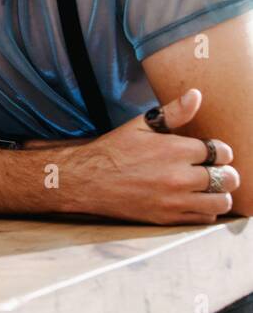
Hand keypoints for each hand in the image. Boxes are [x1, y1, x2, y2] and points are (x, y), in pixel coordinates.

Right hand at [65, 89, 238, 224]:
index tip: (212, 154)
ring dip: (219, 193)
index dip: (220, 152)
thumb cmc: (112, 151)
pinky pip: (204, 217)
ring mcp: (174, 200)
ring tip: (208, 188)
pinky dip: (205, 210)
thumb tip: (196, 95)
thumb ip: (173, 112)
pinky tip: (194, 201)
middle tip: (214, 171)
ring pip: (221, 201)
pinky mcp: (167, 218)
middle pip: (227, 178)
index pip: (222, 152)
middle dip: (225, 173)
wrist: (85, 181)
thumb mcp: (140, 125)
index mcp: (175, 150)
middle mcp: (179, 176)